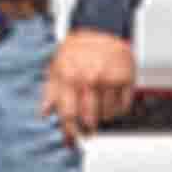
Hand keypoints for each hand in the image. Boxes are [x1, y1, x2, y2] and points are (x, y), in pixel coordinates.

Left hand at [45, 28, 139, 142]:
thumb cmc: (77, 49)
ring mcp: (110, 80)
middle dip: (87, 129)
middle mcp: (89, 80)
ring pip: (107, 114)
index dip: (69, 131)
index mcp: (68, 77)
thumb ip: (50, 91)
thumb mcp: (56, 66)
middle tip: (87, 131)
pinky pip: (123, 107)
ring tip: (98, 109)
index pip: (67, 113)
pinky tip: (110, 103)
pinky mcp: (127, 79)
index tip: (71, 142)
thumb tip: (44, 112)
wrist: (102, 29)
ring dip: (102, 118)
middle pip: (89, 117)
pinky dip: (117, 110)